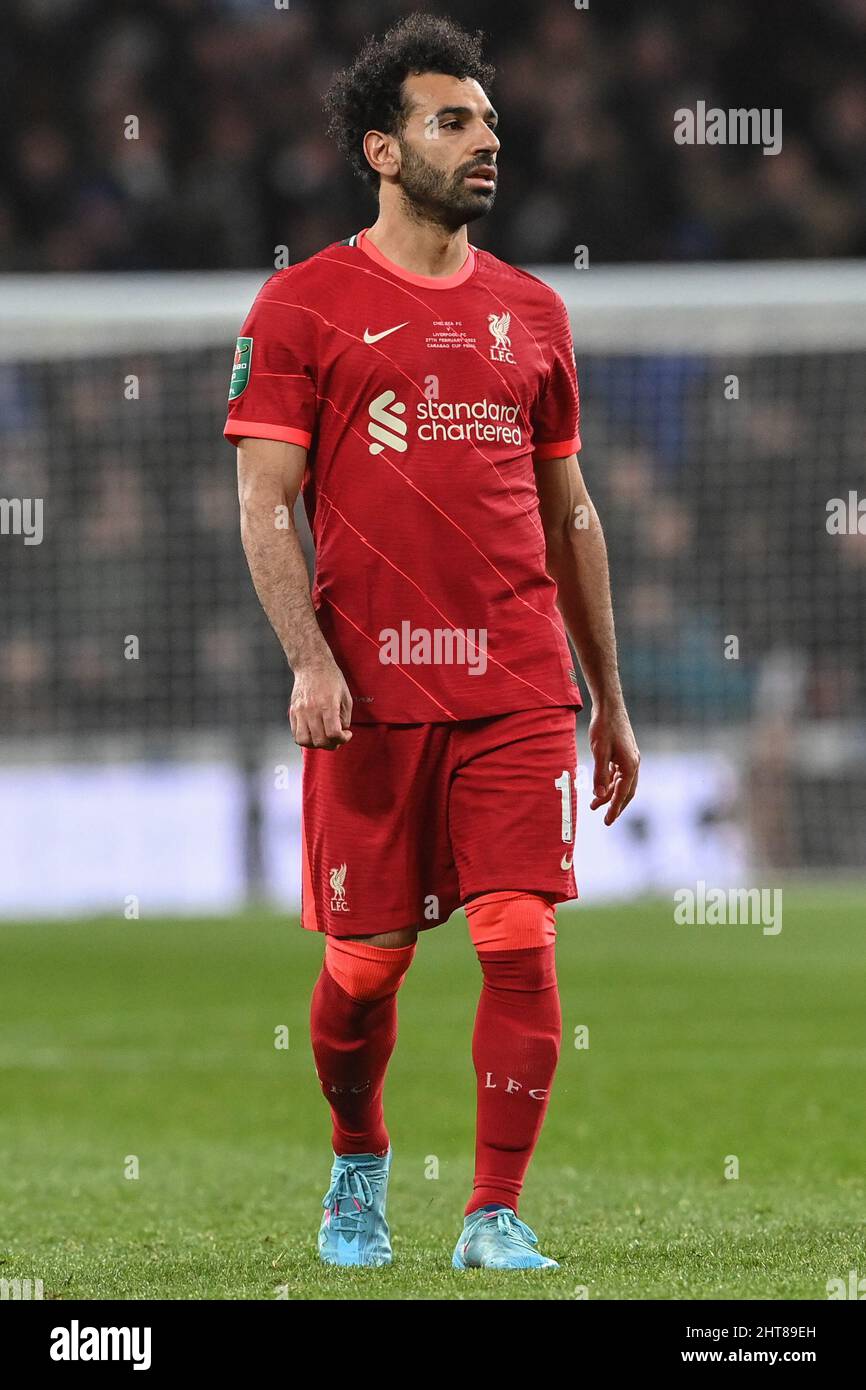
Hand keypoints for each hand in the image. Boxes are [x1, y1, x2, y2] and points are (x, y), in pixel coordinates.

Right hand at [289, 657, 352, 749]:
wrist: (312, 665)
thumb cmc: (331, 678)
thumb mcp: (346, 697)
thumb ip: (345, 717)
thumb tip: (342, 732)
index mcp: (327, 705)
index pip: (333, 733)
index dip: (342, 739)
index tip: (346, 734)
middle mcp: (312, 710)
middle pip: (319, 740)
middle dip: (331, 744)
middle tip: (337, 739)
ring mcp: (300, 712)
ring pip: (304, 741)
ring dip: (316, 744)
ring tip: (323, 738)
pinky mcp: (293, 712)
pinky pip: (296, 734)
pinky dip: (305, 739)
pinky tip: (314, 733)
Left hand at [588, 701, 639, 824]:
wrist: (609, 706)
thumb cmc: (604, 727)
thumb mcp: (599, 751)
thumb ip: (600, 774)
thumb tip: (600, 794)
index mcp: (630, 765)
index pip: (623, 793)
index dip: (615, 808)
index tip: (607, 821)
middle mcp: (634, 763)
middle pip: (627, 791)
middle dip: (615, 805)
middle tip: (604, 818)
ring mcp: (631, 757)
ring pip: (623, 782)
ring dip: (610, 793)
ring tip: (594, 803)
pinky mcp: (625, 753)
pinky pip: (620, 773)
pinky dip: (611, 782)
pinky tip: (602, 785)